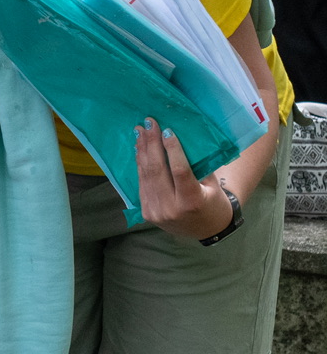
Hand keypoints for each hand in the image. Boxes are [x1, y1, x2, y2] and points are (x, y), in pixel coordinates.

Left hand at [135, 117, 234, 238]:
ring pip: (146, 175)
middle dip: (152, 144)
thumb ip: (198, 166)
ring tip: (140, 131)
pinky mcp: (146, 212)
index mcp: (192, 202)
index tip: (167, 130)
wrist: (205, 230)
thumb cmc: (213, 202)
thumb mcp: (213, 185)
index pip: (179, 171)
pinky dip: (140, 164)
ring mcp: (156, 212)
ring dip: (142, 150)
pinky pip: (142, 183)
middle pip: (158, 171)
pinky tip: (139, 149)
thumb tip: (179, 137)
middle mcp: (171, 209)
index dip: (172, 149)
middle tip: (149, 123)